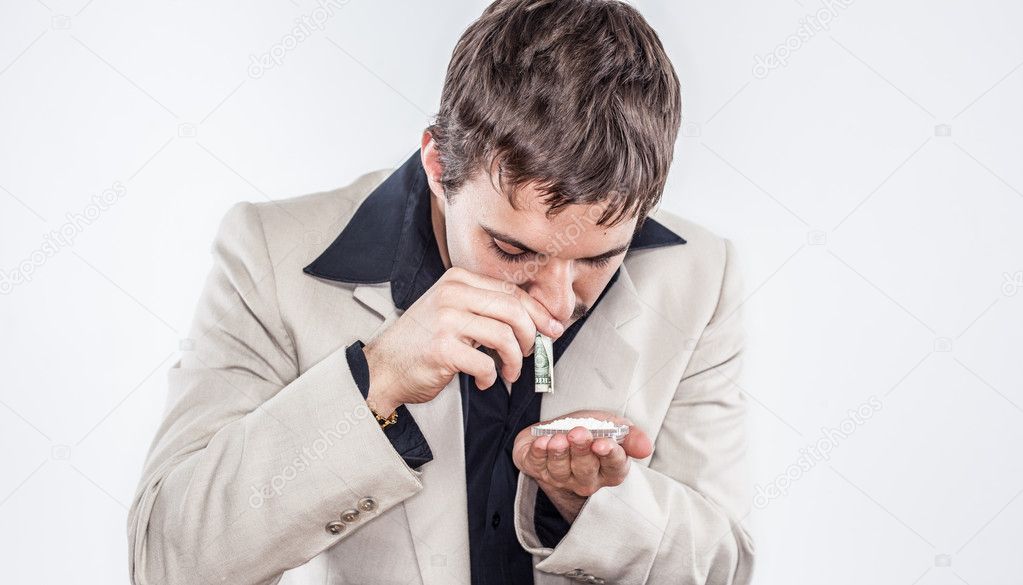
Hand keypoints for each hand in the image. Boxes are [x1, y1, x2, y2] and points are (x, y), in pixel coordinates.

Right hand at [362, 267, 564, 415]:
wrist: (382, 368)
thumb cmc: (421, 344)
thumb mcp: (452, 313)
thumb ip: (486, 310)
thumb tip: (537, 322)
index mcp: (457, 280)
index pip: (511, 291)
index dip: (537, 312)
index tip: (551, 329)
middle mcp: (452, 294)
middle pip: (513, 309)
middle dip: (531, 335)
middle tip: (531, 353)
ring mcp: (446, 320)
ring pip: (505, 336)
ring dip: (514, 361)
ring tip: (508, 372)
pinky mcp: (443, 349)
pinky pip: (486, 364)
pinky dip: (491, 378)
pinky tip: (482, 382)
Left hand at [513, 410, 652, 509]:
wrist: (559, 429)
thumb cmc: (590, 429)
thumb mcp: (613, 426)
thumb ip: (631, 436)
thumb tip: (646, 448)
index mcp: (609, 469)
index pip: (614, 467)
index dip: (608, 455)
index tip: (602, 443)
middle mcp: (585, 479)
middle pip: (585, 469)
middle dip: (581, 450)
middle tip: (578, 434)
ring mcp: (560, 478)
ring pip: (560, 470)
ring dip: (558, 453)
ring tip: (557, 439)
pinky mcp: (537, 470)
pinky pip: (537, 465)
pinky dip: (538, 453)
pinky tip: (541, 442)